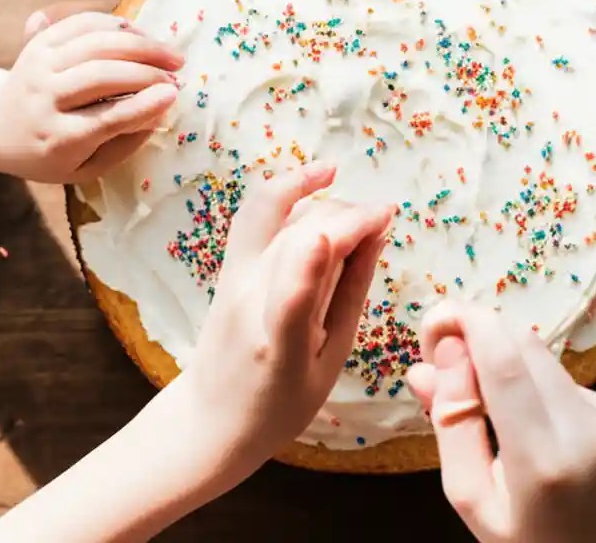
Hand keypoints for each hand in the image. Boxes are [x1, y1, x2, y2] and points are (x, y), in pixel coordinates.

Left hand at [0, 5, 182, 182]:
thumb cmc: (49, 154)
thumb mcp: (84, 169)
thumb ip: (122, 146)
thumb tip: (158, 113)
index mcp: (56, 138)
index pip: (106, 118)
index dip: (143, 105)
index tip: (173, 95)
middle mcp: (43, 98)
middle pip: (101, 75)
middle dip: (146, 72)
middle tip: (177, 75)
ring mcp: (39, 64)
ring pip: (95, 43)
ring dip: (140, 44)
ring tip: (170, 54)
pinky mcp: (40, 40)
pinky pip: (83, 23)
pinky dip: (117, 25)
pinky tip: (142, 36)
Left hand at [178, 162, 391, 477]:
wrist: (210, 417)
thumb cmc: (279, 403)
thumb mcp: (328, 363)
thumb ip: (350, 298)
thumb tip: (374, 238)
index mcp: (279, 343)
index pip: (299, 287)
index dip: (336, 242)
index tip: (383, 218)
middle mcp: (248, 301)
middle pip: (299, 236)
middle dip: (349, 216)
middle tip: (385, 220)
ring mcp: (232, 279)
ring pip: (274, 216)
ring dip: (321, 198)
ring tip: (360, 204)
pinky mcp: (227, 267)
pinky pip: (255, 216)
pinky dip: (288, 190)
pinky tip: (319, 178)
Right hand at [406, 304, 595, 542]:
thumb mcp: (474, 499)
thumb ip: (452, 428)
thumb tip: (427, 364)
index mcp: (542, 459)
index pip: (504, 361)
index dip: (464, 323)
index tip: (431, 322)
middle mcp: (583, 427)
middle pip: (522, 343)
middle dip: (475, 334)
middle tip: (439, 362)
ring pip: (538, 355)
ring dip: (498, 359)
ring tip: (474, 401)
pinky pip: (555, 376)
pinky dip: (525, 383)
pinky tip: (517, 423)